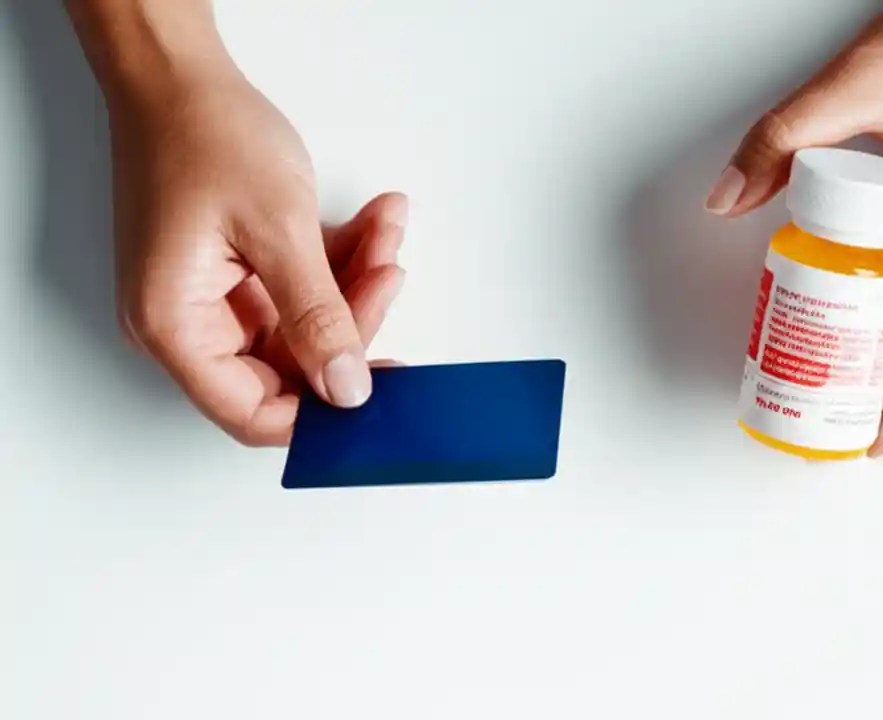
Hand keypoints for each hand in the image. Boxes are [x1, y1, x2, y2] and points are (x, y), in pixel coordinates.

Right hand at [110, 69, 406, 445]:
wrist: (179, 73)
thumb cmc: (204, 133)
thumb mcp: (278, 229)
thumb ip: (318, 317)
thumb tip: (347, 388)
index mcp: (175, 325)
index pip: (251, 412)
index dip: (319, 410)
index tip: (377, 381)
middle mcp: (186, 322)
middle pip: (288, 367)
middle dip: (352, 321)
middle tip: (390, 275)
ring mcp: (212, 297)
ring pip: (304, 323)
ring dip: (355, 282)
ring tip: (385, 233)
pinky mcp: (236, 271)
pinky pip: (299, 288)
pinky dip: (339, 260)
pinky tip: (372, 224)